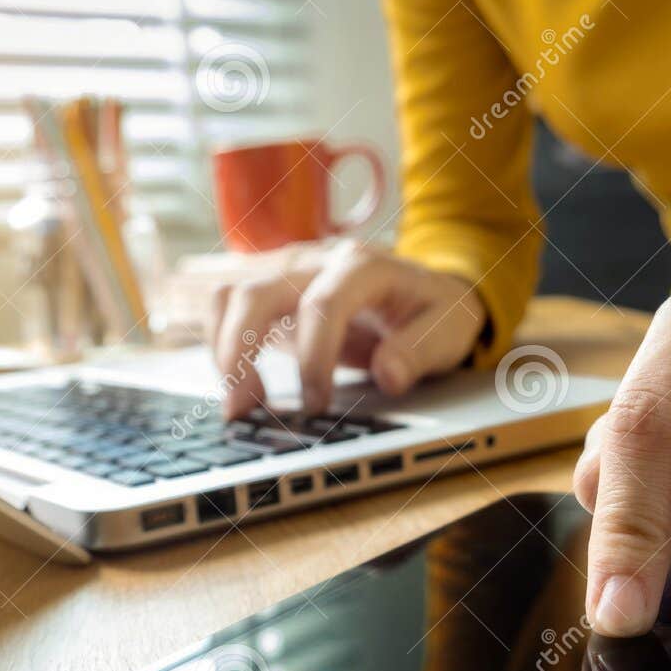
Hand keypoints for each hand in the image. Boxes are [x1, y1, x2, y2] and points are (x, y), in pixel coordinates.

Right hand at [205, 242, 487, 416]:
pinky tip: (243, 390)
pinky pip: (228, 311)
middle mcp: (317, 263)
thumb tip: (389, 375)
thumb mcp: (449, 330)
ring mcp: (288, 277)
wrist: (423, 291)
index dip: (313, 359)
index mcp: (364, 267)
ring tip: (240, 404)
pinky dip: (221, 348)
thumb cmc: (434, 312)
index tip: (317, 405)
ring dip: (221, 350)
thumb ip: (421, 351)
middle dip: (240, 351)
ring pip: (230, 296)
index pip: (323, 306)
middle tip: (244, 407)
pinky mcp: (272, 297)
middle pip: (256, 293)